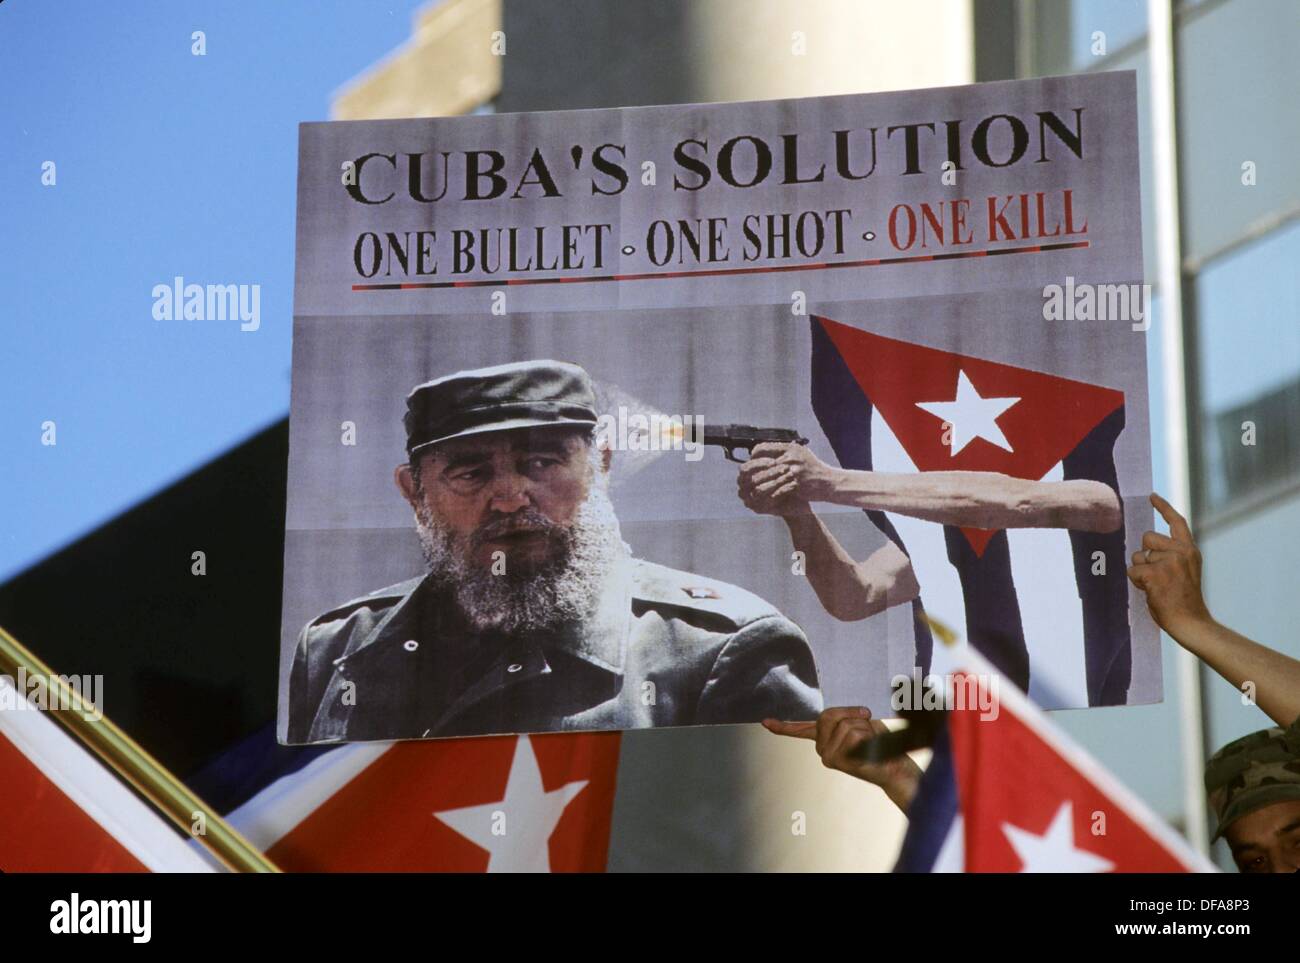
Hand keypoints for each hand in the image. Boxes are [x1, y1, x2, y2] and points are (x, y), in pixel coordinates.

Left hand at [736, 443, 831, 513]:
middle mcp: (790, 457)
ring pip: (767, 480)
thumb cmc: (812, 468)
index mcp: (790, 448)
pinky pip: (776, 491)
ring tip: (753, 493)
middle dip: (753, 475)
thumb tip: (762, 452)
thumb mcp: (799, 454)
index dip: (754, 458)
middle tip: (748, 482)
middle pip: (762, 466)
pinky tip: (765, 500)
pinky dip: (769, 496)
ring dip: (759, 488)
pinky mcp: (796, 484)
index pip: (762, 448)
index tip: (751, 464)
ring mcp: (794, 471)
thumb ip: (783, 452)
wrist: (828, 482)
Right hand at [763, 706, 921, 811]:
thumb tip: (843, 714)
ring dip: (863, 725)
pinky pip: (853, 732)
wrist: (894, 768)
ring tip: (871, 739)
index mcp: (824, 739)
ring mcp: (827, 756)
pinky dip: (867, 733)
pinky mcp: (837, 760)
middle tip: (866, 717)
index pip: (800, 730)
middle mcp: (821, 749)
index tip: (765, 722)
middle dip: (850, 712)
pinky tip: (871, 747)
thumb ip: (845, 717)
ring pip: (844, 723)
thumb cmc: (879, 744)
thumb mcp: (860, 723)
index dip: (782, 726)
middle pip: (827, 715)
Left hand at [1127, 492, 1213, 637]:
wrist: (1191, 621)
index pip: (1176, 522)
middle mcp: (1181, 552)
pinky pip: (1132, 571)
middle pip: (1146, 539)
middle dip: (1145, 554)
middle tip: (1159, 576)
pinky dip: (1136, 582)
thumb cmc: (1183, 600)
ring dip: (1141, 570)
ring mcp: (1168, 561)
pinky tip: (1151, 591)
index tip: (1151, 496)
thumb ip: (1171, 556)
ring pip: (1137, 556)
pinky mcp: (1155, 573)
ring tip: (1157, 586)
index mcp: (1190, 551)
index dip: (1163, 508)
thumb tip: (1144, 549)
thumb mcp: (1184, 571)